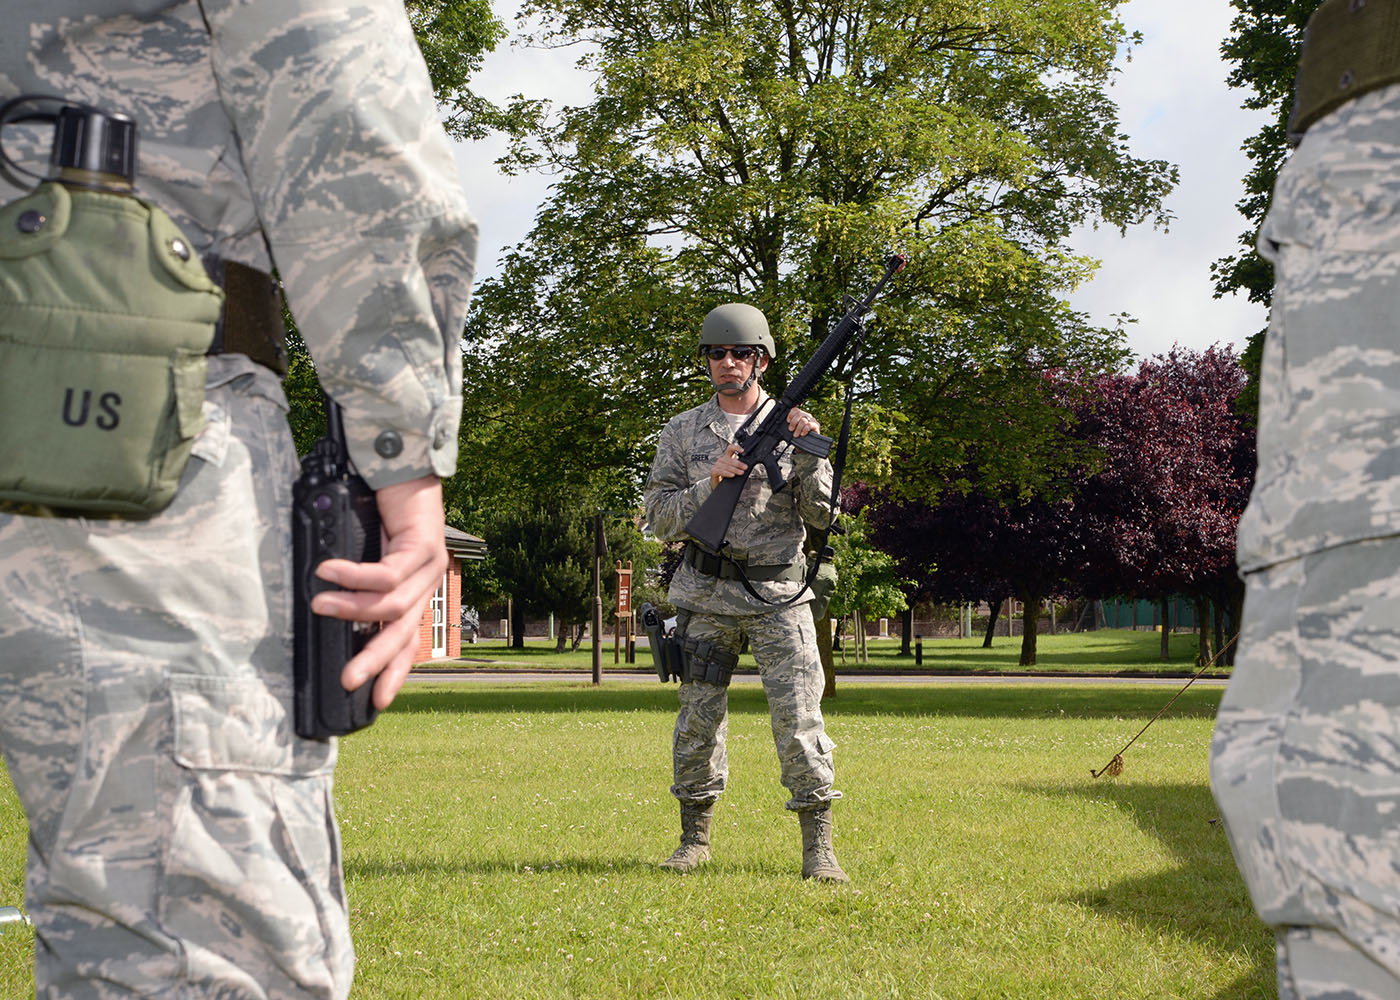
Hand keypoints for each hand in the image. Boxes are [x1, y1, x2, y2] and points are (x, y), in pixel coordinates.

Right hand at [309, 475, 447, 709]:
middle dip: (374, 659)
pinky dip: (355, 576)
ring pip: (392, 604)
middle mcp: (428, 584)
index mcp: (417, 592)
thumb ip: (357, 585)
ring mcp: (430, 566)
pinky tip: (329, 573)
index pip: (408, 641)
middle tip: (348, 679)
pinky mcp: (424, 546)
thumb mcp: (368, 555)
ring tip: (319, 605)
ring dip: (351, 608)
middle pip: (401, 632)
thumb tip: (321, 609)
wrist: (404, 470)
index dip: (394, 671)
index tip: (376, 700)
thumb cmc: (382, 512)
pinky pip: (387, 572)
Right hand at [709, 442, 747, 489]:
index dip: (736, 448)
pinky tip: (732, 475)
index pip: (730, 448)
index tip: (742, 451)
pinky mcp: (714, 471)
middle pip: (730, 459)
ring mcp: (717, 465)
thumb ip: (739, 466)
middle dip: (739, 463)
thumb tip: (746, 466)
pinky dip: (727, 473)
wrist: (718, 484)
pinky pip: (721, 471)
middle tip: (745, 467)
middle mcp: (722, 460)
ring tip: (741, 472)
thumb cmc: (726, 476)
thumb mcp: (734, 470)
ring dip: (735, 469)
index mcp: (727, 457)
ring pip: (726, 466)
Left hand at [787, 407, 819, 436]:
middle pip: (799, 414)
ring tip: (796, 435)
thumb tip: (787, 423)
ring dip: (798, 428)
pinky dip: (804, 430)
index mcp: (802, 415)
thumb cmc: (800, 436)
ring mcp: (812, 420)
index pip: (795, 410)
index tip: (788, 421)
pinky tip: (802, 434)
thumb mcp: (794, 429)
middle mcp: (807, 416)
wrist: (809, 444)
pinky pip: (809, 425)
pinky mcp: (816, 426)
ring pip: (803, 420)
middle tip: (791, 429)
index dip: (790, 415)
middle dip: (793, 422)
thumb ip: (792, 424)